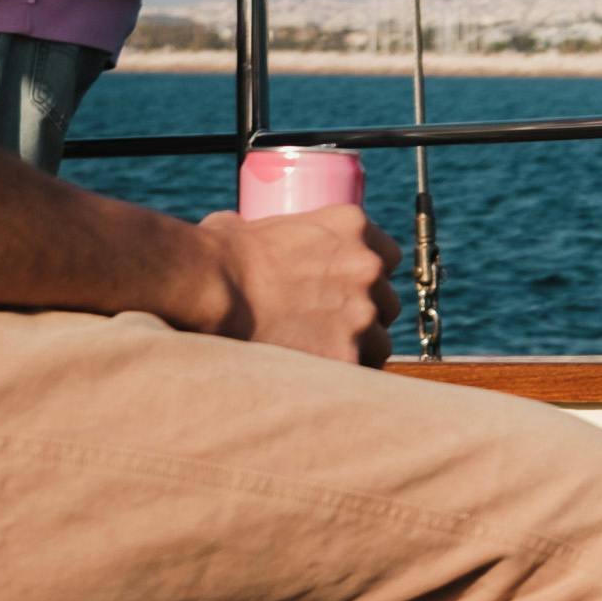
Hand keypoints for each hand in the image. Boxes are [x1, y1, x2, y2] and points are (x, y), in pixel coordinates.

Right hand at [202, 206, 402, 366]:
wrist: (214, 290)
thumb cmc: (219, 256)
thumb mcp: (253, 224)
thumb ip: (263, 229)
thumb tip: (238, 230)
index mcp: (353, 227)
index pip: (387, 257)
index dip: (368, 278)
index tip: (347, 290)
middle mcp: (368, 266)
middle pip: (386, 300)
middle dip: (364, 315)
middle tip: (329, 327)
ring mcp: (364, 311)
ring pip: (380, 340)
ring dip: (358, 348)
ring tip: (320, 355)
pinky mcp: (350, 352)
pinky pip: (361, 371)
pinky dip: (343, 374)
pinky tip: (319, 376)